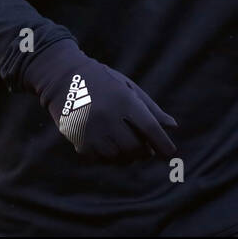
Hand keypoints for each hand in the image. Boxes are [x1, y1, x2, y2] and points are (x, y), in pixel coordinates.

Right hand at [26, 40, 177, 161]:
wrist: (64, 79)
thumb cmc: (103, 81)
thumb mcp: (128, 88)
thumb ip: (151, 108)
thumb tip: (173, 126)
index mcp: (124, 100)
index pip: (150, 127)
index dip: (163, 143)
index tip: (171, 153)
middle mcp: (108, 117)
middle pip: (134, 147)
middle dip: (144, 151)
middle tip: (147, 150)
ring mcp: (92, 130)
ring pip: (117, 157)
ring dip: (127, 156)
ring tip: (127, 146)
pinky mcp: (79, 141)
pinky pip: (100, 159)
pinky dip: (109, 157)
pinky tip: (110, 146)